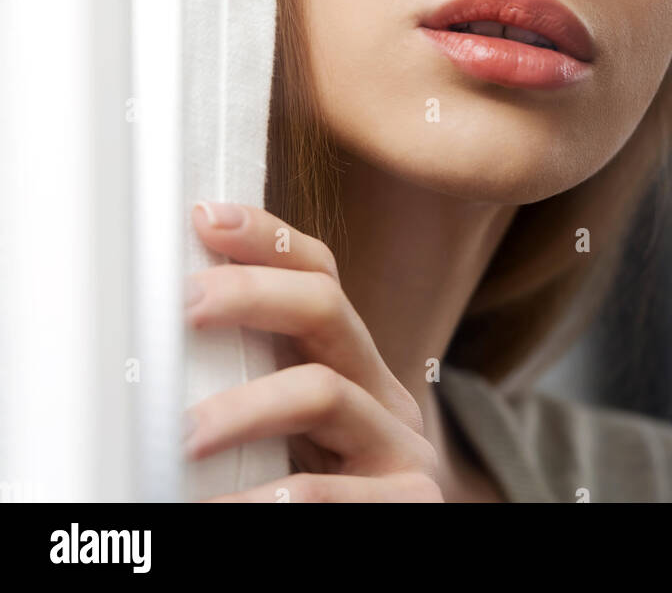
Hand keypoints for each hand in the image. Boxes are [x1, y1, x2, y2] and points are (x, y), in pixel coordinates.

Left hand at [184, 201, 444, 502]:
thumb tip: (163, 338)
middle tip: (182, 308)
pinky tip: (233, 511)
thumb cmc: (319, 502)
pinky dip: (280, 501)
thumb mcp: (287, 436)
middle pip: (327, 307)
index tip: (202, 219)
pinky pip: (338, 492)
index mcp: (353, 365)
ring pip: (325, 390)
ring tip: (186, 437)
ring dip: (247, 406)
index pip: (320, 273)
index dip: (265, 236)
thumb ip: (255, 386)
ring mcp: (401, 448)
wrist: (393, 549)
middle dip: (251, 292)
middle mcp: (384, 393)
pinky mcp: (410, 505)